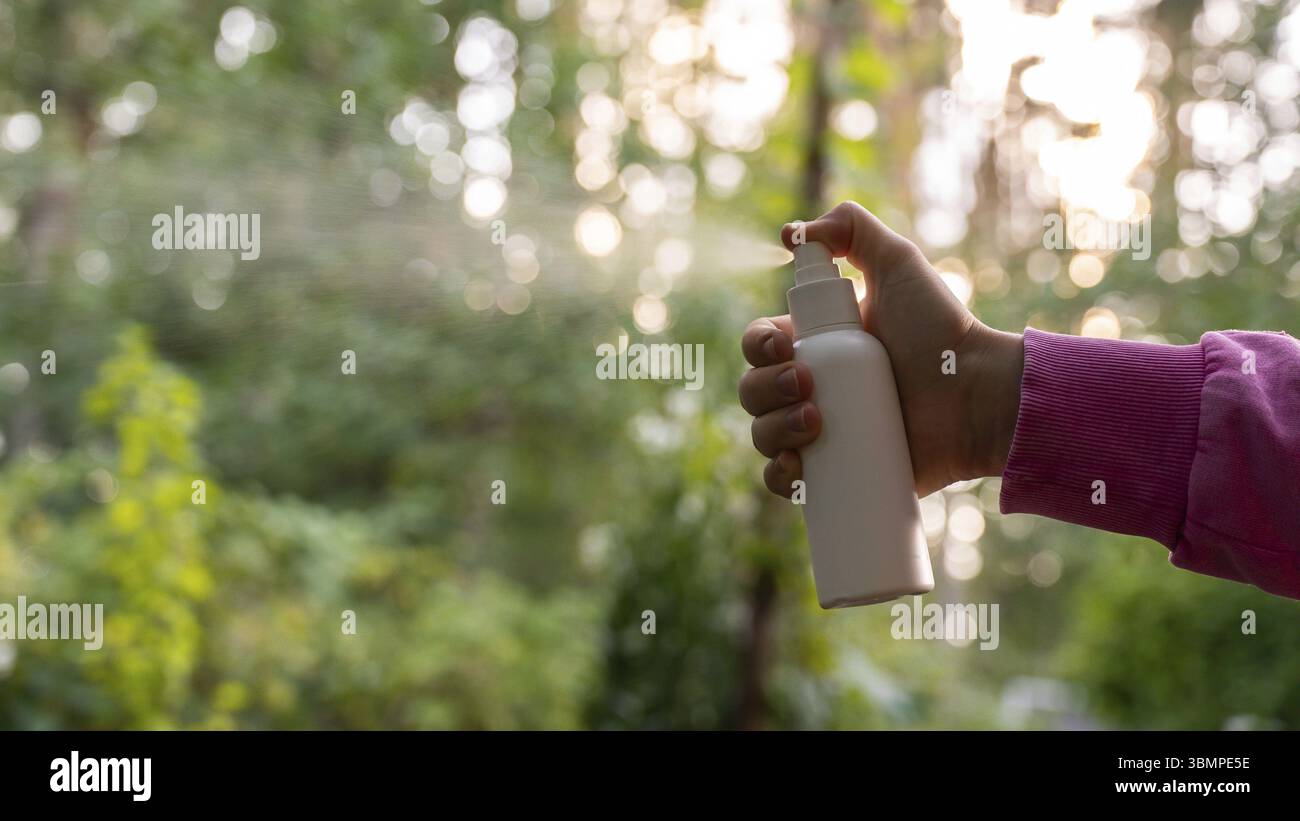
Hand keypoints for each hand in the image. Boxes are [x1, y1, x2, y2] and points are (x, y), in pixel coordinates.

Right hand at [739, 201, 1023, 497]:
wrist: (976, 397)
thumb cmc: (941, 331)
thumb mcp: (898, 265)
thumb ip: (852, 227)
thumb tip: (790, 235)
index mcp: (814, 345)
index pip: (759, 346)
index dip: (757, 345)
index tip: (783, 345)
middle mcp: (810, 390)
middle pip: (752, 392)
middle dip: (766, 388)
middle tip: (808, 385)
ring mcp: (821, 436)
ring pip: (762, 436)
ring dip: (772, 430)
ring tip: (815, 423)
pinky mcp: (837, 477)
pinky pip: (784, 483)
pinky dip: (778, 477)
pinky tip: (798, 468)